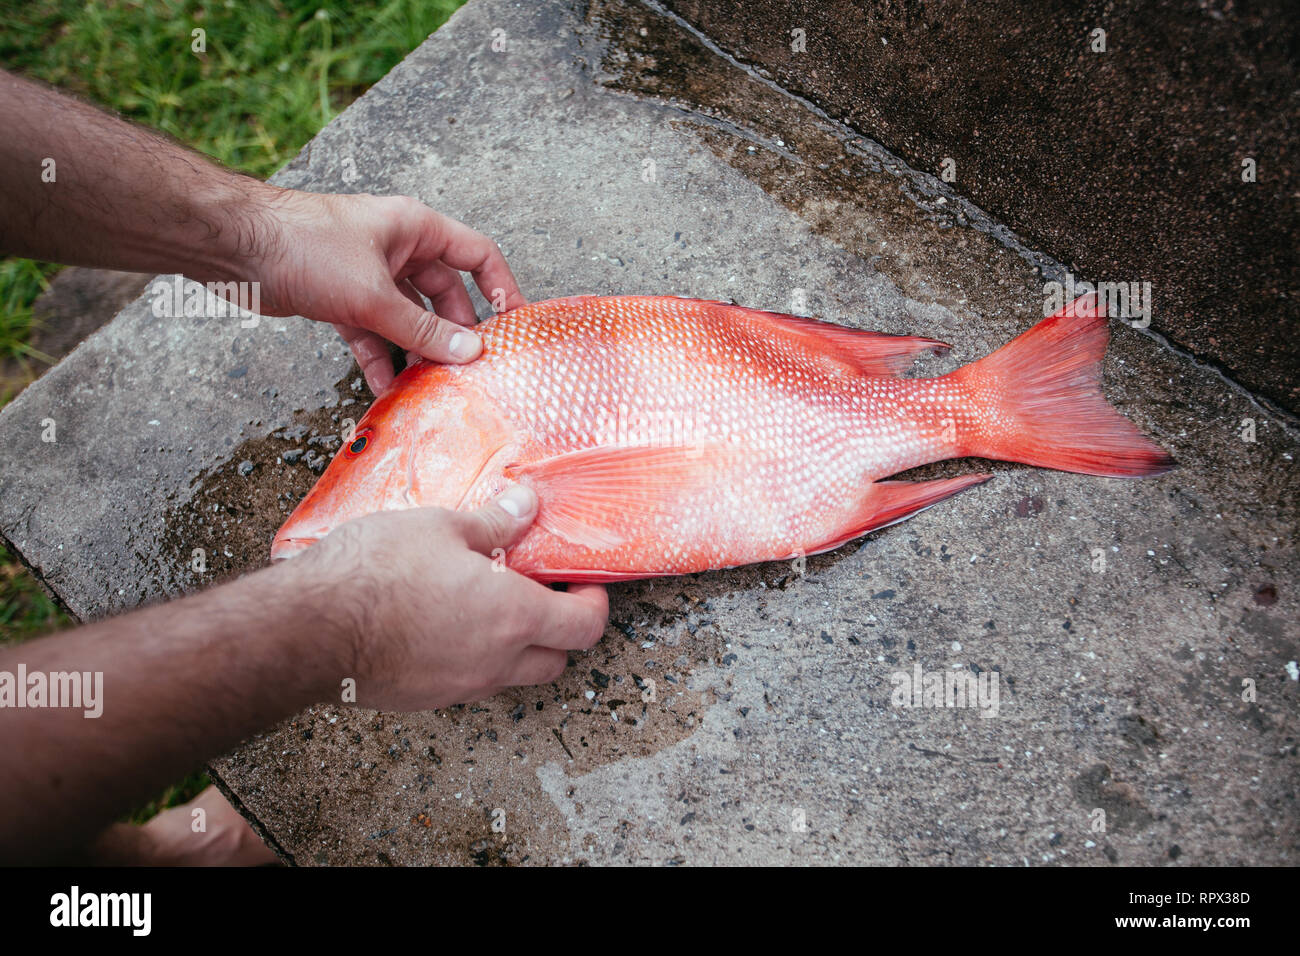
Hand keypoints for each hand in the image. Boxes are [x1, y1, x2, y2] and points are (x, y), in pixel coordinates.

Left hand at [254, 191, 527, 392]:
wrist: (236, 247)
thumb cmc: (305, 246)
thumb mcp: (373, 294)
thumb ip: (422, 328)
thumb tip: (468, 354)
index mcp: (416, 228)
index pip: (477, 255)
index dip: (500, 288)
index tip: (516, 325)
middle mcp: (398, 249)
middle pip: (444, 294)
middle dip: (454, 333)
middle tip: (469, 369)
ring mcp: (370, 275)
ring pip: (409, 318)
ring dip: (417, 351)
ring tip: (431, 385)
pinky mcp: (343, 299)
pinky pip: (374, 333)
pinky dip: (380, 358)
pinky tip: (386, 388)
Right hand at [294, 485, 608, 710]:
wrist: (308, 629)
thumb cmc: (374, 572)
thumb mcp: (441, 527)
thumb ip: (493, 521)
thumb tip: (525, 503)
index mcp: (513, 617)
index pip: (585, 628)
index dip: (595, 605)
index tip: (581, 584)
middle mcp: (495, 662)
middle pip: (556, 662)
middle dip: (560, 631)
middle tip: (541, 596)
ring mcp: (460, 687)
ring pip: (512, 677)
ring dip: (516, 648)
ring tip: (489, 606)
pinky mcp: (425, 698)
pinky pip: (468, 683)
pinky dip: (473, 659)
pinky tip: (445, 624)